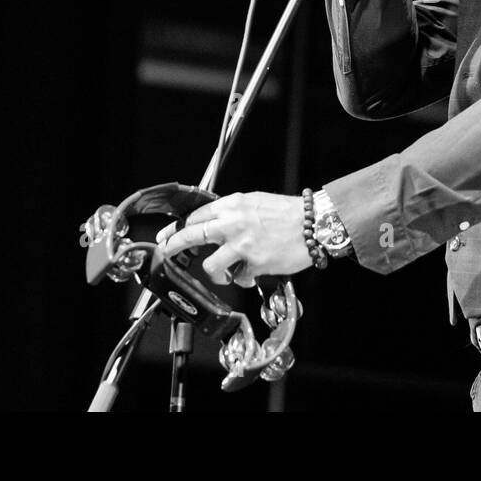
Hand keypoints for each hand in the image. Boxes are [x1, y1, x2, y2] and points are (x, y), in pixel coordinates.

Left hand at [155, 192, 311, 287]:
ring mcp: (242, 244)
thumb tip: (216, 224)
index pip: (197, 216)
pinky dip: (246, 278)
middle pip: (192, 235)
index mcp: (233, 205)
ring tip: (228, 273)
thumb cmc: (289, 213)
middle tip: (166, 251)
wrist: (314, 223)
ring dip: (217, 273)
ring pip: (211, 266)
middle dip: (173, 245)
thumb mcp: (256, 202)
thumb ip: (234, 212)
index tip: (169, 234)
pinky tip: (256, 271)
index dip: (179, 227)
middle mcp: (233, 222)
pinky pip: (240, 278)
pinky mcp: (254, 263)